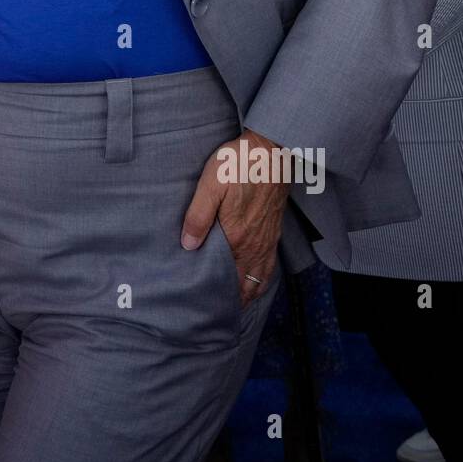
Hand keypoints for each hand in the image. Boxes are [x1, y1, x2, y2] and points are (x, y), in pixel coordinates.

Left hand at [180, 129, 289, 306]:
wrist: (274, 149)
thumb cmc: (239, 164)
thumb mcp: (211, 184)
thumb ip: (198, 216)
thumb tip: (188, 245)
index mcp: (237, 237)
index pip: (226, 277)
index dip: (216, 295)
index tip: (203, 307)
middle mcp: (255, 244)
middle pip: (245, 284)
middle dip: (231, 301)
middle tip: (215, 312)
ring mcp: (267, 239)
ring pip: (260, 279)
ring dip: (247, 293)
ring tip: (233, 304)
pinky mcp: (274, 231)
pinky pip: (269, 266)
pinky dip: (261, 280)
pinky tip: (252, 280)